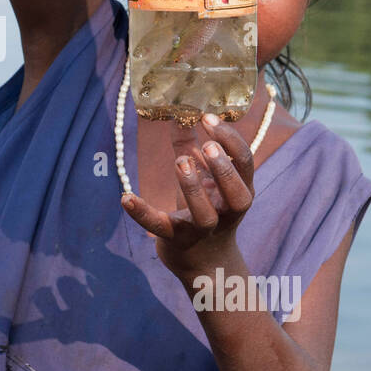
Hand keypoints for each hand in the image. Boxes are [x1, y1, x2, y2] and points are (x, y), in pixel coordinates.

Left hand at [120, 114, 254, 278]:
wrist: (202, 261)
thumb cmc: (204, 206)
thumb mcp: (201, 174)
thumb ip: (189, 143)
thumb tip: (175, 109)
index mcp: (238, 190)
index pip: (245, 163)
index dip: (230, 139)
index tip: (208, 117)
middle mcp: (226, 212)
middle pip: (237, 193)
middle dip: (223, 168)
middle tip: (206, 145)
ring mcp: (202, 229)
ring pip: (204, 214)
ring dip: (192, 187)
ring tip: (180, 162)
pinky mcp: (175, 239)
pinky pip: (160, 227)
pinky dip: (142, 213)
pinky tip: (125, 197)